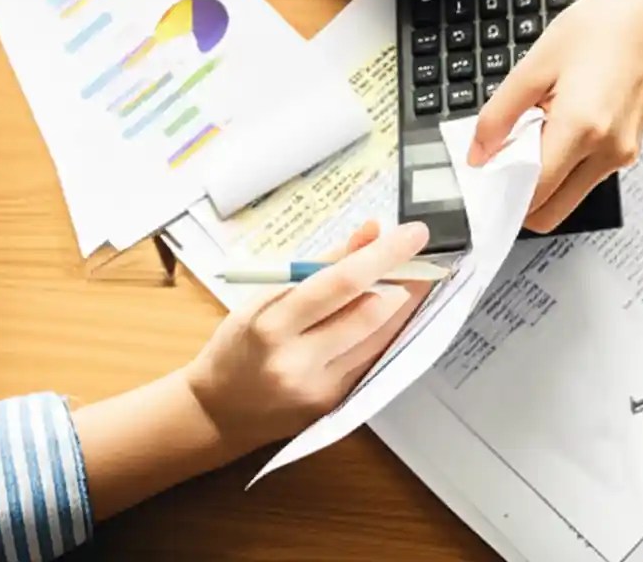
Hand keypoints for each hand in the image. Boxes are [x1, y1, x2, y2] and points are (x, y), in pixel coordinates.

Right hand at [184, 220, 430, 449]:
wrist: (220, 412)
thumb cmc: (240, 344)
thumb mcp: (267, 296)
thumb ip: (323, 264)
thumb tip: (372, 231)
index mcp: (273, 324)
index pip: (342, 283)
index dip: (383, 256)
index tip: (415, 233)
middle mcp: (298, 361)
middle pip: (371, 315)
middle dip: (405, 282)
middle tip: (423, 258)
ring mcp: (320, 388)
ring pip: (380, 339)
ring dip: (404, 306)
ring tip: (417, 280)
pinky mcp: (336, 405)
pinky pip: (373, 360)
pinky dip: (388, 332)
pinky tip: (396, 313)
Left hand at [468, 0, 642, 231]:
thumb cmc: (601, 26)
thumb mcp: (535, 64)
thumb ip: (499, 115)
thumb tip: (478, 155)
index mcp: (581, 129)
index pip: (534, 194)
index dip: (501, 194)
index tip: (483, 181)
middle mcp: (607, 152)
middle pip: (552, 212)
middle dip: (522, 199)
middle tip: (502, 167)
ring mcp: (622, 154)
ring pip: (570, 196)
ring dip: (545, 180)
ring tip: (534, 134)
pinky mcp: (629, 148)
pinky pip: (588, 175)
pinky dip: (566, 165)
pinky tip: (557, 127)